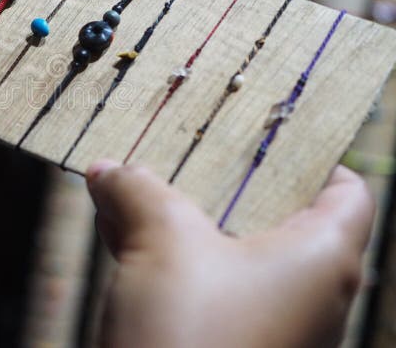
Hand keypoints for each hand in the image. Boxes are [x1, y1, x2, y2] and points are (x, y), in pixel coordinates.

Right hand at [86, 162, 373, 347]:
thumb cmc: (189, 335)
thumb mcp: (161, 241)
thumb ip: (138, 190)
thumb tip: (109, 168)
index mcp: (320, 258)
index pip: (345, 190)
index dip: (309, 153)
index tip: (263, 128)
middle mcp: (303, 292)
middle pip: (270, 213)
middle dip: (214, 177)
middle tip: (180, 144)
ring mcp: (263, 322)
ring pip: (224, 248)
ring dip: (177, 212)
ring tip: (133, 176)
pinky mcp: (221, 342)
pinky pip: (199, 283)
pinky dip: (165, 253)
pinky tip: (117, 225)